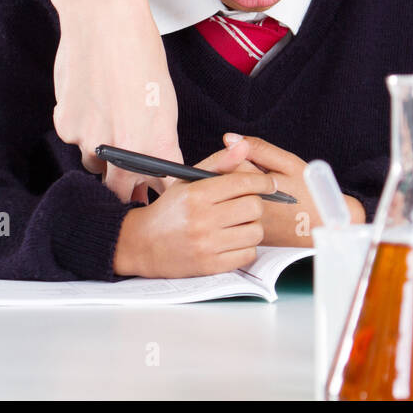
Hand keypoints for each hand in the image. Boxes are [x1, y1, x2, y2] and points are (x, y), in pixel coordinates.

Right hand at [51, 0, 182, 203]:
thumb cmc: (140, 53)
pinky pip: (74, 138)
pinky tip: (90, 99)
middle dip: (124, 185)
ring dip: (101, 151)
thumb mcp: (165, 102)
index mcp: (155, 144)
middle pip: (120, 189)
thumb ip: (159, 142)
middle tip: (127, 171)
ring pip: (94, 162)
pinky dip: (81, 127)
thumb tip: (157, 165)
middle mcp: (122, 149)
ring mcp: (89, 140)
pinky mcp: (65, 126)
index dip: (155, 191)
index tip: (151, 190)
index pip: (159, 188)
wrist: (104, 20)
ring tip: (109, 114)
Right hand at [112, 139, 277, 277]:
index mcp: (197, 195)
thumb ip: (219, 162)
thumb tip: (244, 146)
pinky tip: (234, 240)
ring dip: (252, 226)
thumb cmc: (169, 210)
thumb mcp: (189, 181)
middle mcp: (202, 220)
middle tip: (247, 204)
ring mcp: (207, 245)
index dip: (263, 182)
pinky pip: (248, 254)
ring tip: (239, 223)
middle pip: (254, 207)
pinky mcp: (211, 266)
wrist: (142, 244)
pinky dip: (246, 247)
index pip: (243, 183)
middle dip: (255, 204)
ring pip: (255, 232)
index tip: (269, 183)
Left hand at [219, 133, 364, 246]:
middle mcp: (246, 208)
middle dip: (234, 171)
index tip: (250, 155)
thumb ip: (257, 149)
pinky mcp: (247, 233)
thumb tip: (228, 138)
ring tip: (260, 188)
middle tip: (260, 172)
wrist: (324, 226)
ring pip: (226, 199)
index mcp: (255, 188)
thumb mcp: (288, 163)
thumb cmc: (309, 192)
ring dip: (236, 189)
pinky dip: (240, 204)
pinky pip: (234, 214)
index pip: (227, 163)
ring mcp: (246, 224)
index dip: (237, 154)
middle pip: (223, 182)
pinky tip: (259, 202)